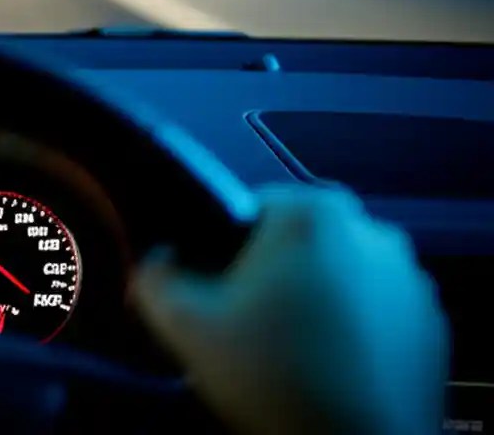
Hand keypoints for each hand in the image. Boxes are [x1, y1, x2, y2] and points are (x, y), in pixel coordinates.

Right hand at [130, 184, 447, 434]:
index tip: (218, 298)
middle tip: (249, 330)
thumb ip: (154, 277)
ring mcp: (411, 278)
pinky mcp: (432, 324)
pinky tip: (328, 369)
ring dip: (313, 302)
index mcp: (313, 212)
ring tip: (290, 354)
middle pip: (295, 243)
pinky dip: (351, 331)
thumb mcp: (187, 326)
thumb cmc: (273, 376)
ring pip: (337, 277)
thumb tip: (155, 261)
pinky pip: (375, 312)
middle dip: (270, 277)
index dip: (222, 254)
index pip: (247, 210)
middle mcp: (373, 229)